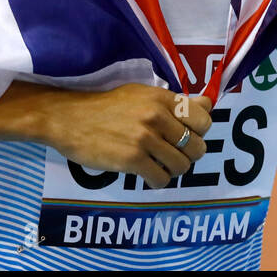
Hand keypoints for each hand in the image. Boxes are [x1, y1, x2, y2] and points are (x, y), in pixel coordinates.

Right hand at [44, 84, 212, 189]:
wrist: (68, 118)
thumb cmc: (105, 107)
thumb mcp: (142, 94)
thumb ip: (174, 102)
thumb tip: (209, 105)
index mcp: (162, 98)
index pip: (204, 119)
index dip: (199, 132)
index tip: (185, 136)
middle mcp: (157, 116)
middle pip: (197, 146)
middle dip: (188, 155)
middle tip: (172, 154)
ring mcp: (145, 138)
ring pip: (182, 166)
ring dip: (173, 170)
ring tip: (158, 165)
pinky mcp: (132, 159)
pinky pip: (161, 179)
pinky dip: (158, 181)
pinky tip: (147, 174)